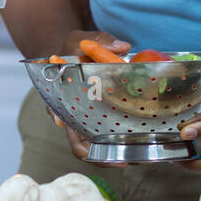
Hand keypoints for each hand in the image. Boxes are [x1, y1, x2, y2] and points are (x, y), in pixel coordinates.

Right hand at [50, 29, 130, 160]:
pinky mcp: (96, 114)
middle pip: (83, 146)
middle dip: (103, 157)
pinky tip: (139, 139)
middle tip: (126, 161)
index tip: (99, 152)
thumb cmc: (70, 48)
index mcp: (61, 100)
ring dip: (114, 152)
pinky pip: (106, 131)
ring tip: (137, 156)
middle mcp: (70, 115)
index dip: (85, 148)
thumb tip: (123, 48)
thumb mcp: (79, 40)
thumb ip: (100, 41)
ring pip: (96, 143)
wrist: (67, 50)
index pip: (69, 132)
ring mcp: (84, 116)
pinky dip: (120, 137)